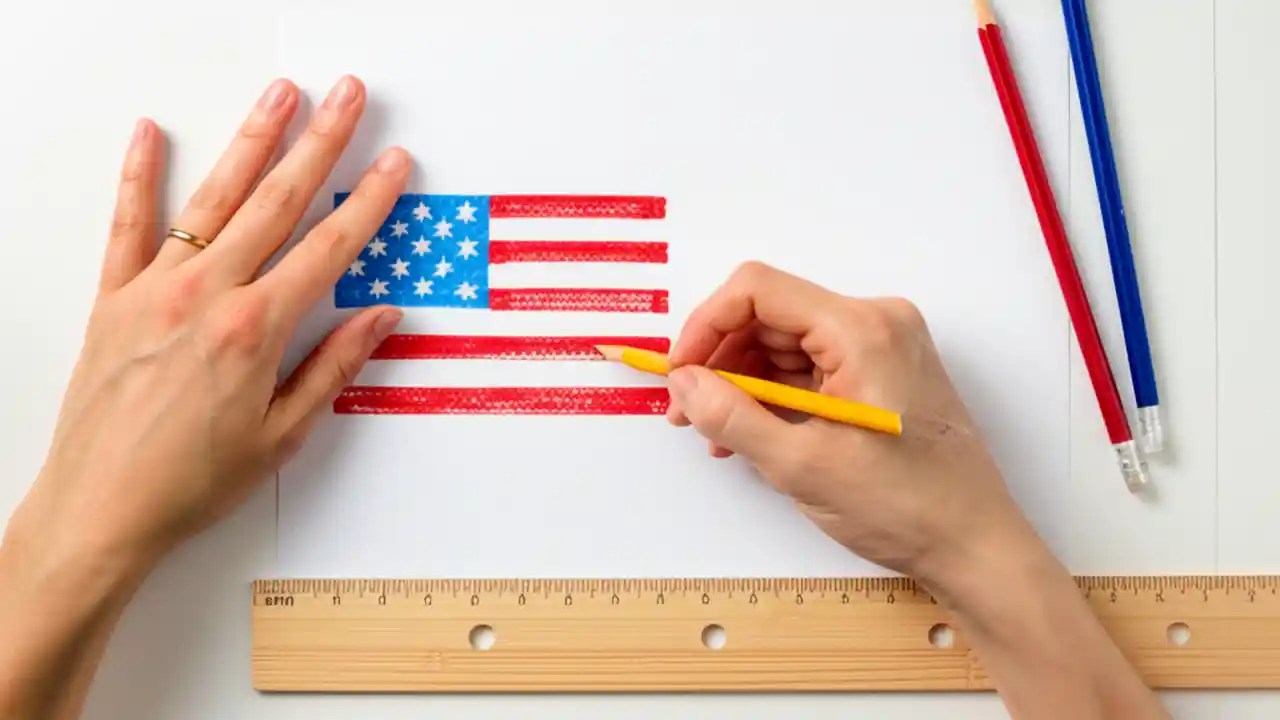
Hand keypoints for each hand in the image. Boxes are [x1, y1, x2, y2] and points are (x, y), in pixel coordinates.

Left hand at [6, 76, 407, 578]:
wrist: (100, 511)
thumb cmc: (191, 482)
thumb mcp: (282, 433)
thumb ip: (333, 366)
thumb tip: (380, 318)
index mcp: (256, 330)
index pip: (328, 249)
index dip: (367, 201)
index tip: (391, 165)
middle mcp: (207, 296)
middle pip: (277, 202)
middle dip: (320, 143)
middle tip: (346, 97)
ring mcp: (156, 290)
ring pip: (214, 199)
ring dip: (251, 141)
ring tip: (280, 97)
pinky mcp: (115, 299)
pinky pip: (127, 226)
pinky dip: (138, 177)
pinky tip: (150, 135)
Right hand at [667, 263, 1166, 718]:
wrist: (976, 545)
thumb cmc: (906, 507)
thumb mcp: (803, 466)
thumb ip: (733, 418)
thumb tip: (683, 384)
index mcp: (862, 329)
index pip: (759, 290)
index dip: (705, 326)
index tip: (679, 374)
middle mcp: (875, 322)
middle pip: (771, 315)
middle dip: (720, 359)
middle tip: (686, 412)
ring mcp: (883, 346)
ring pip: (786, 342)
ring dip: (743, 381)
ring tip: (716, 434)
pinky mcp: (882, 372)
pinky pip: (812, 365)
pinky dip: (775, 394)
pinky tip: (752, 434)